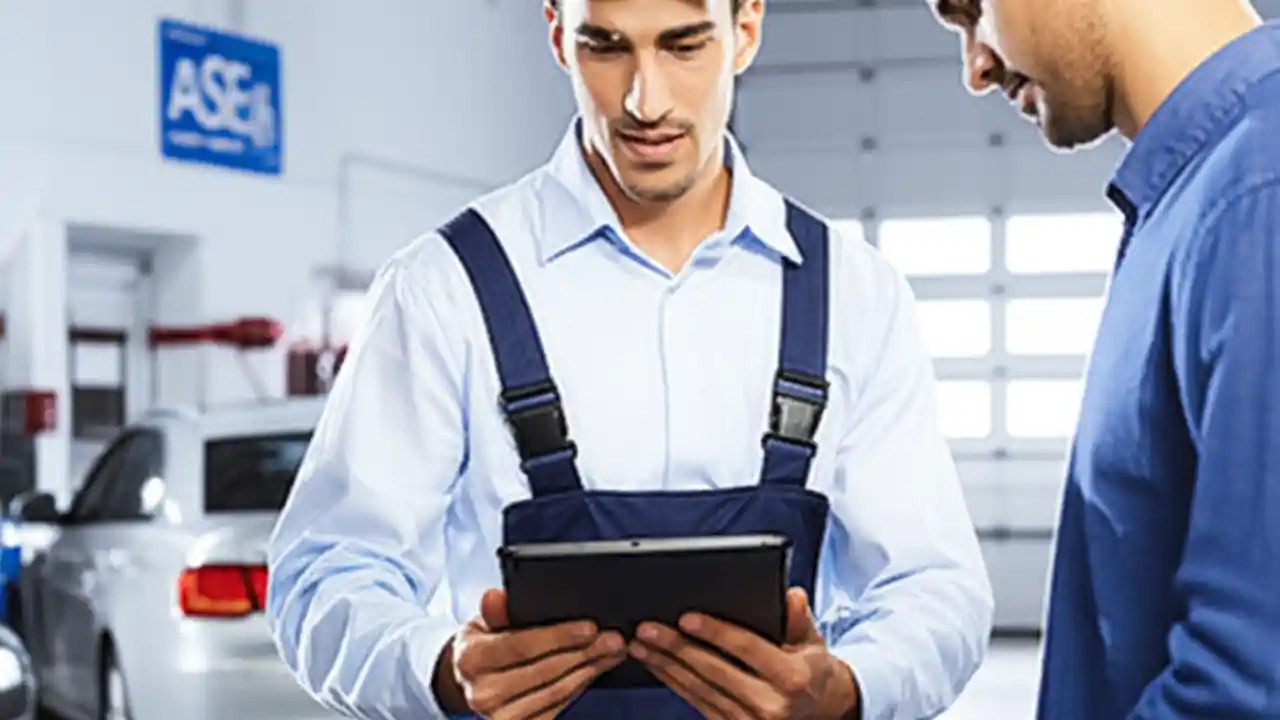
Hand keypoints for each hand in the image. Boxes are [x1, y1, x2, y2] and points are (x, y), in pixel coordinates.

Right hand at [433, 589, 626, 718]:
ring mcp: (501, 716)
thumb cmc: (486, 647)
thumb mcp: (485, 624)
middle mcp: (482, 693)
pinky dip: (580, 685)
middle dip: (585, 652)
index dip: (559, 636)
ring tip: (611, 651)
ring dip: (589, 669)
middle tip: (613, 639)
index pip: (521, 646)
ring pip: (557, 691)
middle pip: (545, 671)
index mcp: (471, 660)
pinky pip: (559, 707)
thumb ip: (495, 612)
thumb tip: (494, 595)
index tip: (590, 627)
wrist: (474, 682)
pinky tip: (595, 668)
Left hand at [630, 588, 859, 719]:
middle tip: (647, 628)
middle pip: (714, 671)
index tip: (686, 618)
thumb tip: (791, 595)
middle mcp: (771, 706)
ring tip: (640, 643)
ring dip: (665, 666)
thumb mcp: (812, 641)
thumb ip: (799, 618)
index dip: (715, 632)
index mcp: (793, 678)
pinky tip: (656, 664)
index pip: (747, 649)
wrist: (820, 711)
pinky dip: (673, 681)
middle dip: (676, 648)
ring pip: (699, 689)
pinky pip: (696, 702)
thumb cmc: (810, 668)